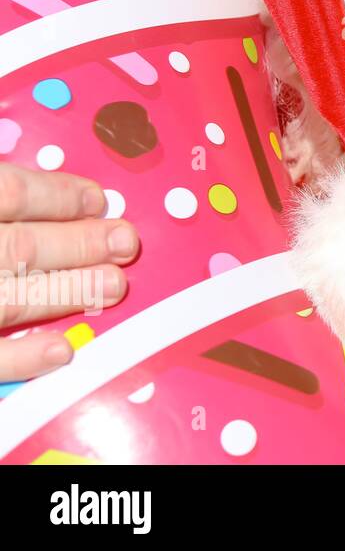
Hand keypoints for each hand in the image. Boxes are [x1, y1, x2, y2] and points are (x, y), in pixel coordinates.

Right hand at [0, 164, 137, 382]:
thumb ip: (1, 198)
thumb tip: (52, 192)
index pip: (8, 193)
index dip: (57, 195)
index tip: (98, 200)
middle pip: (19, 247)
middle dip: (79, 245)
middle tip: (127, 244)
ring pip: (8, 300)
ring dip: (67, 292)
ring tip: (115, 285)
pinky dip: (21, 358)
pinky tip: (64, 351)